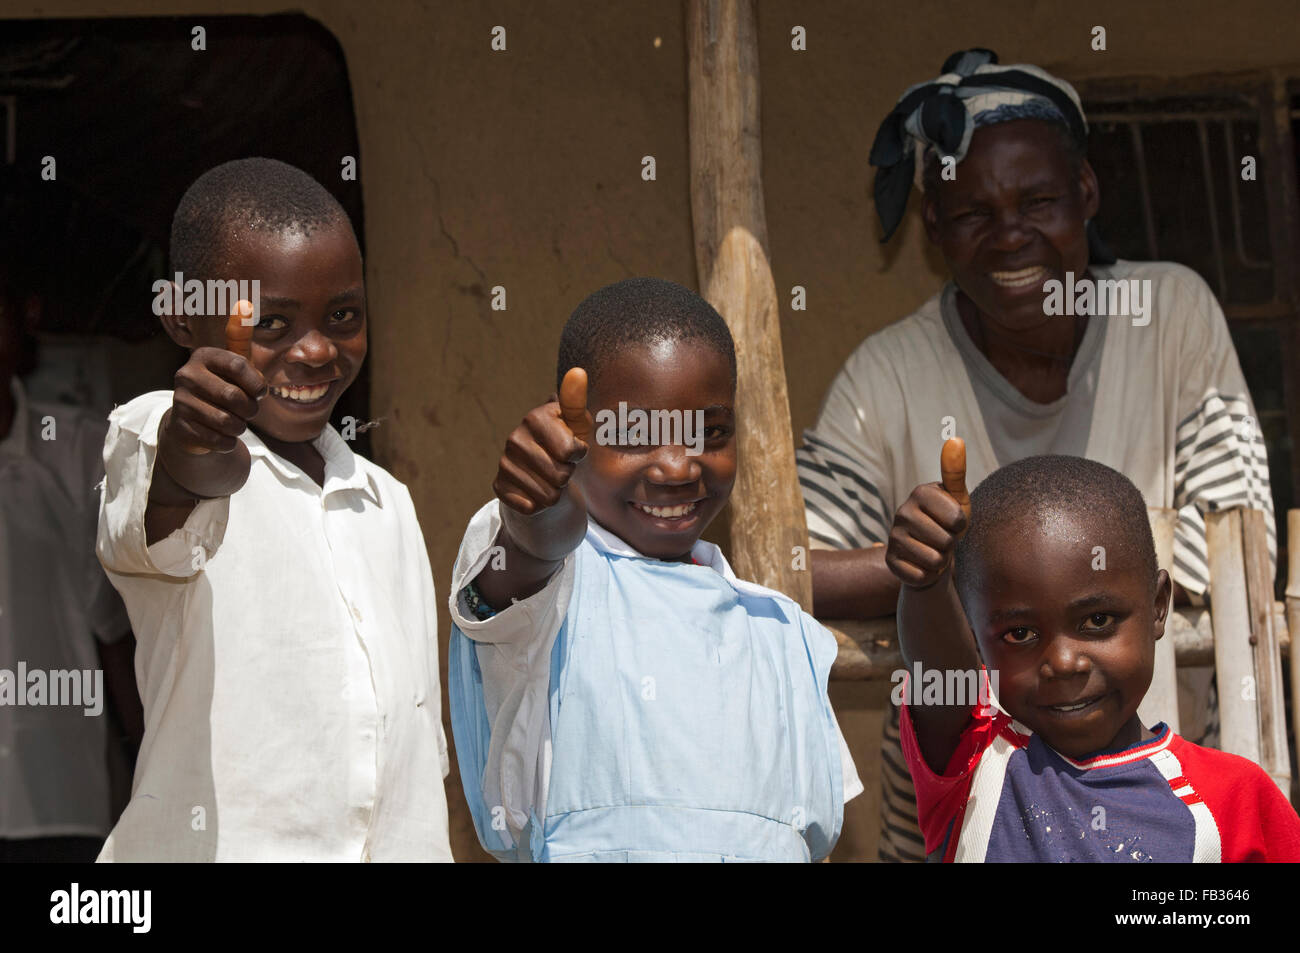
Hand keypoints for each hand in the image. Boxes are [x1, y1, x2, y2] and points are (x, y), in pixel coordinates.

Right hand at [163, 301, 265, 454]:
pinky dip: (229, 442)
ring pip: (229, 422)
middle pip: (236, 397)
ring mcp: (180, 401)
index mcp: (203, 356)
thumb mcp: (232, 365)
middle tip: (248, 411)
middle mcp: (186, 374)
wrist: (191, 423)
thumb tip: (244, 303)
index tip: (261, 392)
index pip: (241, 366)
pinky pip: (220, 440)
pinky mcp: (181, 427)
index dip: (258, 384)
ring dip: (240, 427)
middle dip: (250, 409)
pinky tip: (222, 435)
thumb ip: (239, 339)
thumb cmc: (221, 389)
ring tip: (235, 422)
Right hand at [492, 366, 590, 514]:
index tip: (572, 449)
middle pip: (561, 475)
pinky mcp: (499, 486)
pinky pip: (531, 507)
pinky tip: (535, 491)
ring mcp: (504, 463)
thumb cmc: (565, 446)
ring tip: (549, 478)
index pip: (571, 451)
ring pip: (549, 495)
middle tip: (559, 466)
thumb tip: (578, 372)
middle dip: (567, 476)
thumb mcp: (577, 425)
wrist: (541, 475)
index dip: (578, 455)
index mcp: (534, 418)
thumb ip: (577, 402)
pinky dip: (539, 505)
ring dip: (555, 492)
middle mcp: (515, 438)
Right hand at [886, 437, 970, 588]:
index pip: (957, 519)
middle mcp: (902, 512)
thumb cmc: (948, 522)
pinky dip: (927, 575)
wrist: (932, 554)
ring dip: (940, 561)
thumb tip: (955, 439)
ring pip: (934, 560)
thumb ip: (956, 471)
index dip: (961, 525)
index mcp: (920, 493)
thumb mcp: (957, 498)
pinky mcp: (890, 561)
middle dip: (950, 545)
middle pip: (946, 540)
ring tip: (933, 550)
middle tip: (942, 538)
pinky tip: (921, 564)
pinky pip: (920, 575)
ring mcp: (893, 537)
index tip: (952, 521)